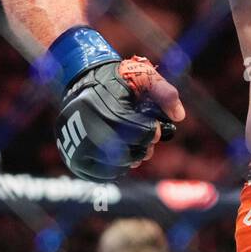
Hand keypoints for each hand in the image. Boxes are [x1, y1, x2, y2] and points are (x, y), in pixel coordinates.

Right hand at [55, 56, 186, 181]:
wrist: (85, 79)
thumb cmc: (120, 79)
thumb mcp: (145, 77)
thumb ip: (165, 93)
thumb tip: (179, 116)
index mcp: (103, 105)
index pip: (137, 132)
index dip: (152, 133)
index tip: (155, 129)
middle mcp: (85, 126)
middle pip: (124, 153)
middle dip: (142, 149)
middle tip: (146, 143)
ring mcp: (75, 143)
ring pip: (112, 167)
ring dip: (128, 161)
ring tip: (132, 148)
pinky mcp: (71, 156)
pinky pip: (97, 174)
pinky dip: (112, 171)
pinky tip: (119, 158)